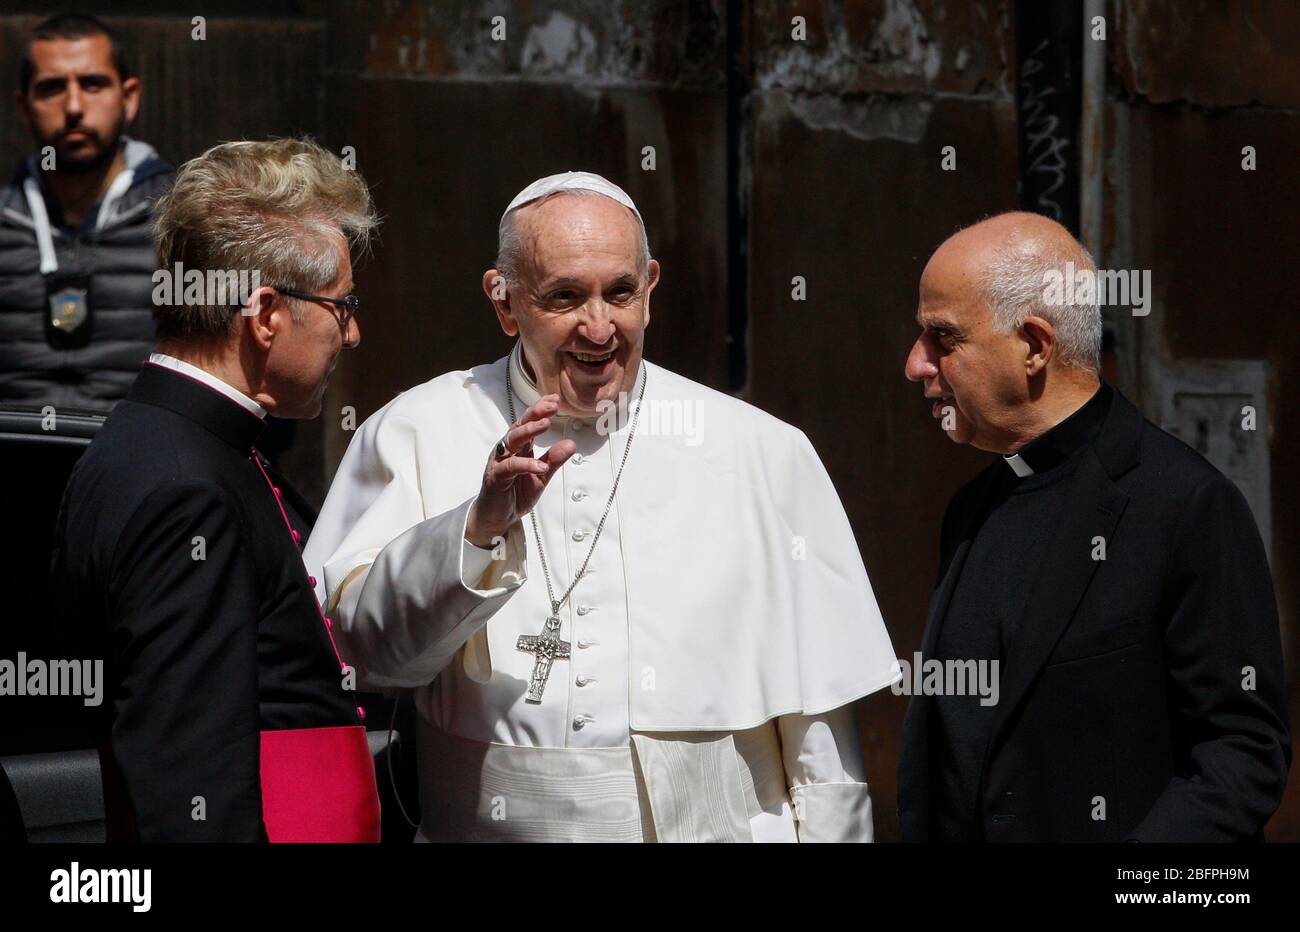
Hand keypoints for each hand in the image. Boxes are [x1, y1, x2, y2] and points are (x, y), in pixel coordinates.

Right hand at [465, 394, 576, 547]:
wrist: (496, 518)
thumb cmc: (514, 494)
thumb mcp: (541, 477)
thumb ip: (554, 460)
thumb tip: (571, 444)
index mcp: (518, 448)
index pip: (529, 424)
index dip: (540, 410)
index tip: (555, 399)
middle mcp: (507, 450)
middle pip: (520, 426)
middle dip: (535, 414)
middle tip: (552, 405)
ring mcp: (499, 463)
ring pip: (512, 441)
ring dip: (529, 431)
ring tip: (546, 425)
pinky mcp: (495, 478)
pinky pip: (510, 467)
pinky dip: (525, 465)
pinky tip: (540, 466)